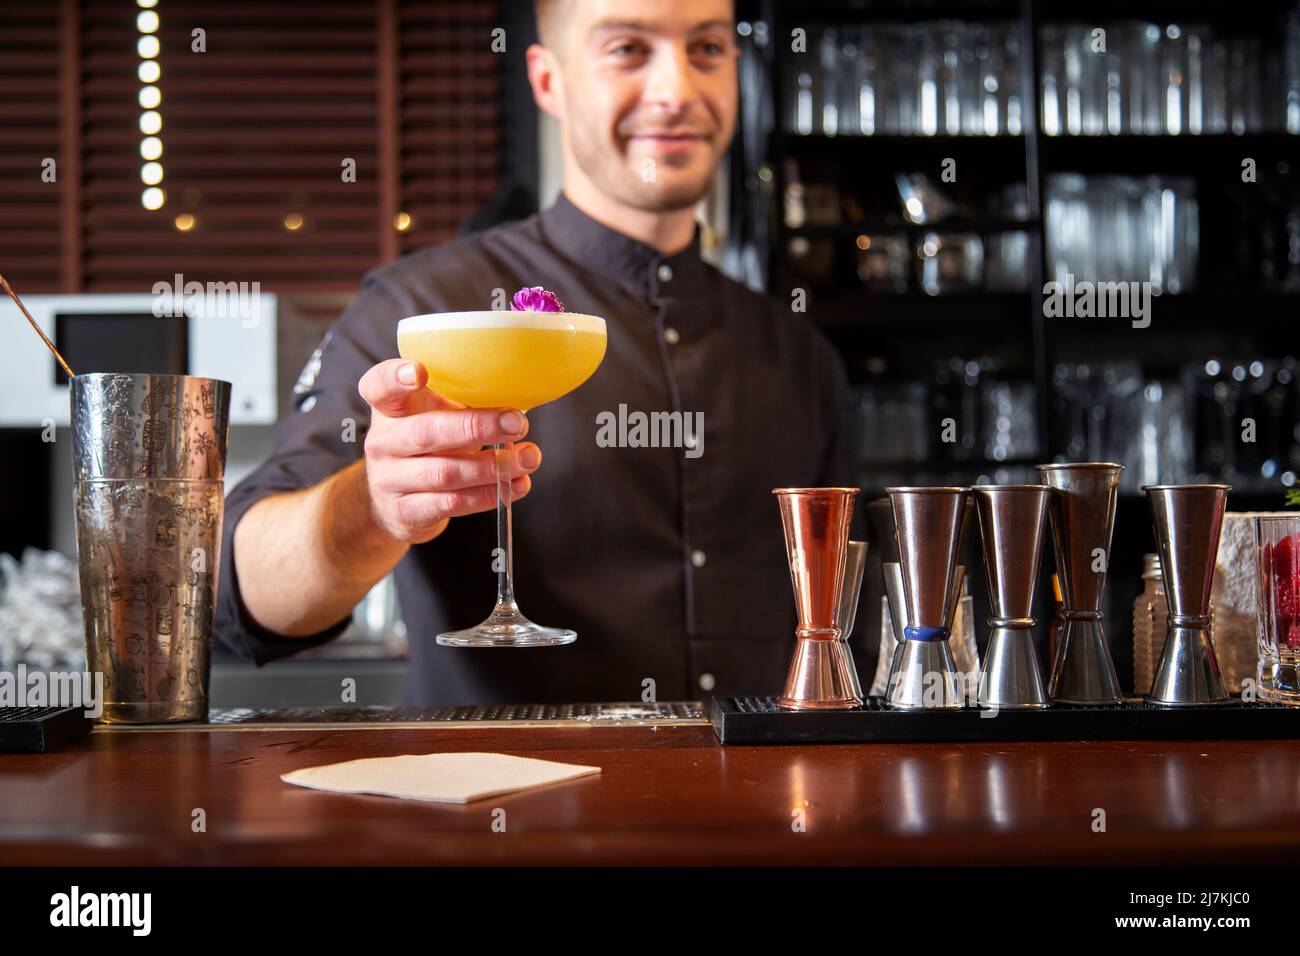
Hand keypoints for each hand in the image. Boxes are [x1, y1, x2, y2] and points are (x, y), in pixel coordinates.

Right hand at [357, 358, 540, 542]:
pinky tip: (516, 485)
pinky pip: (452, 503)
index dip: (395, 377)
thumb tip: (517, 392)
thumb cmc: (424, 447)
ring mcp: (389, 480)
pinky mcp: (406, 512)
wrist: (389, 503)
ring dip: (493, 466)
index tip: (419, 372)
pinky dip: (489, 495)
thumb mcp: (430, 416)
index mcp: (387, 408)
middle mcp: (382, 442)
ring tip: (528, 458)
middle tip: (517, 423)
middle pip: (426, 433)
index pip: (378, 387)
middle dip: (477, 427)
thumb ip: (459, 400)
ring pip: (445, 472)